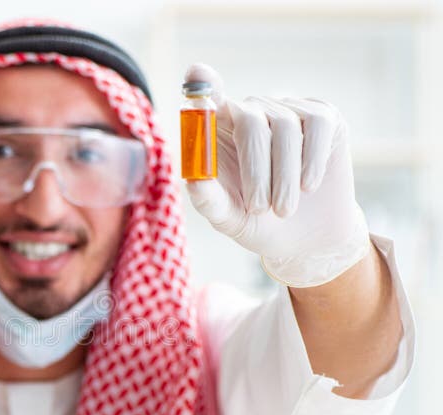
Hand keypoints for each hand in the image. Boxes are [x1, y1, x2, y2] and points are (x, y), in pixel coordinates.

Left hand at [182, 63, 370, 287]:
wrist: (305, 236)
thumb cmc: (257, 222)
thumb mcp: (228, 217)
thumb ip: (208, 199)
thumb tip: (194, 179)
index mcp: (218, 131)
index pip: (206, 97)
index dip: (202, 84)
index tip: (197, 75)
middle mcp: (251, 112)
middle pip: (250, 119)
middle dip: (256, 169)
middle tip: (261, 209)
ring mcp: (287, 110)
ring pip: (286, 127)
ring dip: (285, 176)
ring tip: (283, 208)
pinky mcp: (323, 116)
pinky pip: (317, 125)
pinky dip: (313, 161)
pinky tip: (309, 186)